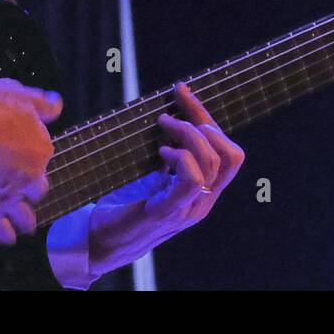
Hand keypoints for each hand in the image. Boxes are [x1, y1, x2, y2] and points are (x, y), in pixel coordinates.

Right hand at [0, 78, 61, 244]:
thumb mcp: (20, 94)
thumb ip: (42, 104)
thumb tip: (57, 106)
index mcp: (41, 150)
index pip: (43, 156)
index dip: (32, 155)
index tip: (22, 153)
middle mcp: (30, 178)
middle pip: (38, 190)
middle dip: (31, 189)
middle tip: (22, 187)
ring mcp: (8, 198)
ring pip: (25, 218)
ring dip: (26, 220)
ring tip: (25, 224)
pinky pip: (1, 232)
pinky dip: (6, 235)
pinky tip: (9, 237)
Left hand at [87, 83, 243, 275]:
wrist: (103, 242)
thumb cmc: (127, 202)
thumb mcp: (156, 172)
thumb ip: (172, 152)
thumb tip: (171, 112)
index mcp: (206, 189)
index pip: (229, 151)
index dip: (207, 116)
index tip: (182, 91)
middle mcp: (204, 200)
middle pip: (229, 154)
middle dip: (201, 121)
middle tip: (170, 113)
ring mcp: (189, 209)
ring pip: (212, 164)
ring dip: (188, 135)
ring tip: (163, 126)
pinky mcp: (167, 213)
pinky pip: (190, 181)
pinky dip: (180, 158)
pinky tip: (161, 152)